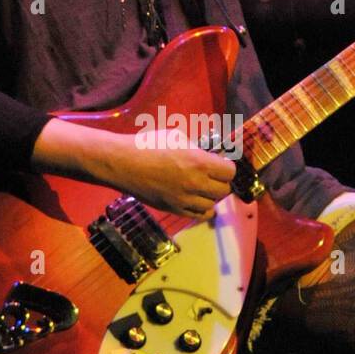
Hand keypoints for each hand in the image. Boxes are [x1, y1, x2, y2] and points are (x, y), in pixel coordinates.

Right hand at [102, 128, 236, 218]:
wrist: (124, 163)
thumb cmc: (149, 145)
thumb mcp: (177, 137)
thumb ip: (197, 148)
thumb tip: (211, 154)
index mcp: (199, 162)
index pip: (230, 171)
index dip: (227, 167)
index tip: (220, 163)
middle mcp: (196, 183)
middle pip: (224, 190)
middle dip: (220, 181)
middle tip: (212, 176)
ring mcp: (185, 199)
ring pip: (213, 205)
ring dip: (210, 196)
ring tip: (201, 188)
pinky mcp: (174, 209)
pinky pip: (199, 216)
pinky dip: (201, 209)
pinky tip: (195, 199)